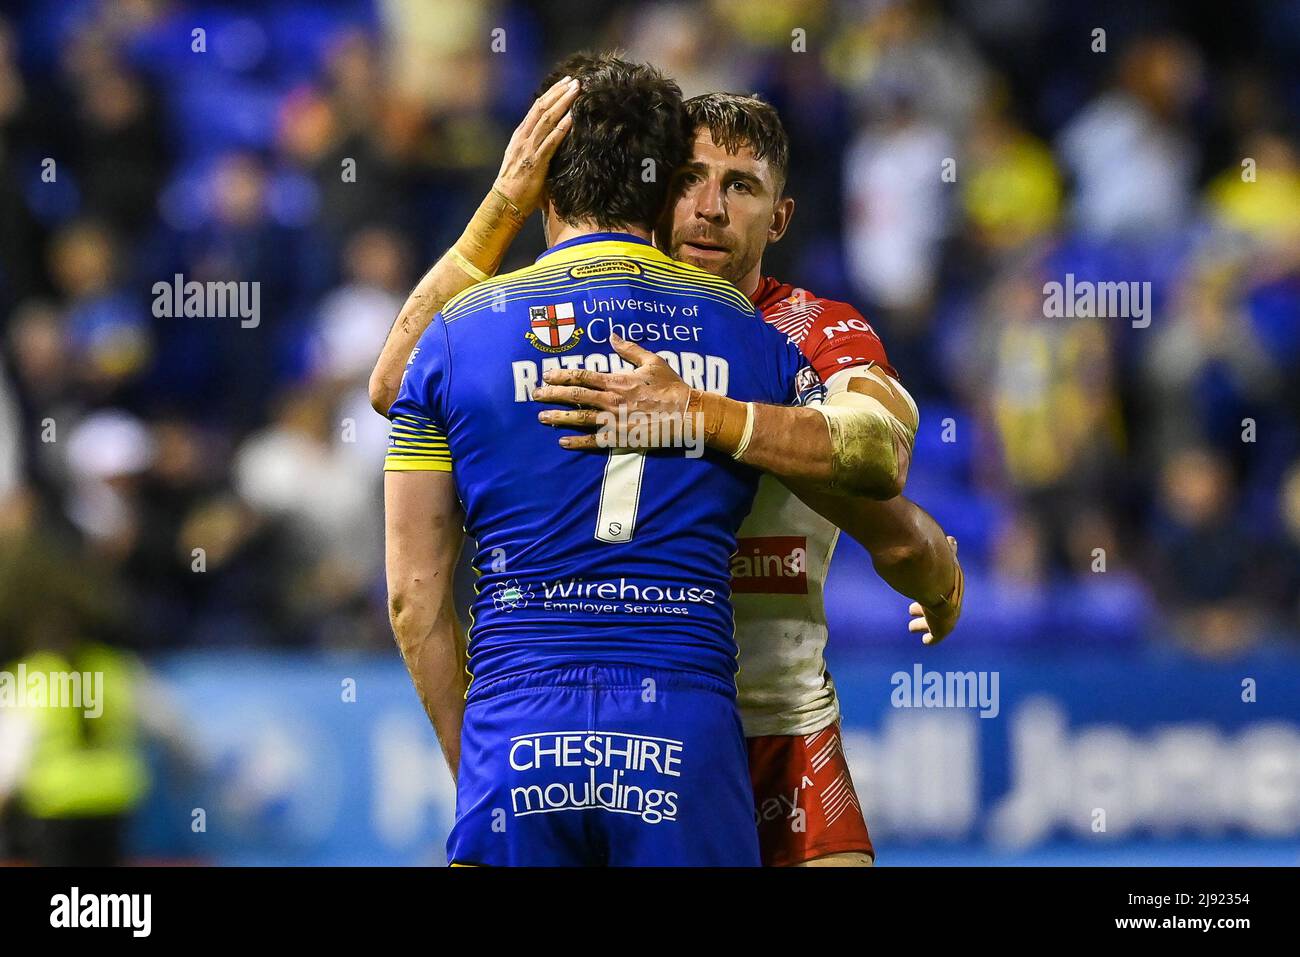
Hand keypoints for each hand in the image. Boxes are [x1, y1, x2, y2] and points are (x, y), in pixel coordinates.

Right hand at [493, 76, 578, 216]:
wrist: (505, 203)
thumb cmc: (517, 186)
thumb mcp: (524, 160)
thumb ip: (536, 148)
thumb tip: (551, 142)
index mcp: (520, 136)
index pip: (536, 108)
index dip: (551, 94)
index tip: (564, 84)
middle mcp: (523, 138)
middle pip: (542, 108)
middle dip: (559, 93)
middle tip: (574, 81)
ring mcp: (529, 149)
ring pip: (547, 120)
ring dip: (563, 104)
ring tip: (576, 92)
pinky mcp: (536, 162)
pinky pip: (551, 141)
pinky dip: (562, 128)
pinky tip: (572, 117)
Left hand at [533, 334, 691, 449]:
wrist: (687, 414)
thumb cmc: (671, 387)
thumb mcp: (653, 361)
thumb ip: (630, 349)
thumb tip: (612, 336)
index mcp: (617, 380)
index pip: (582, 376)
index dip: (562, 375)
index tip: (547, 375)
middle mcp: (611, 400)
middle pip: (574, 396)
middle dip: (552, 395)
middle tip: (535, 395)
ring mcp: (614, 420)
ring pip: (579, 418)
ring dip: (558, 417)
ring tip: (541, 417)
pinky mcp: (620, 438)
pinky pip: (593, 441)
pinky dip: (576, 442)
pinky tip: (562, 442)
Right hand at [909, 536, 962, 644]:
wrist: (935, 577)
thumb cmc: (935, 562)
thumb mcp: (942, 552)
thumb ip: (947, 548)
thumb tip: (952, 540)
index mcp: (951, 583)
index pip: (943, 591)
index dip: (931, 593)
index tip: (919, 595)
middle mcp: (951, 600)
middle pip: (939, 607)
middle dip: (926, 610)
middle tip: (911, 610)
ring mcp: (947, 614)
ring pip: (936, 622)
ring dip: (924, 624)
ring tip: (911, 627)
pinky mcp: (941, 626)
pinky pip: (937, 636)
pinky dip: (932, 638)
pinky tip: (925, 640)